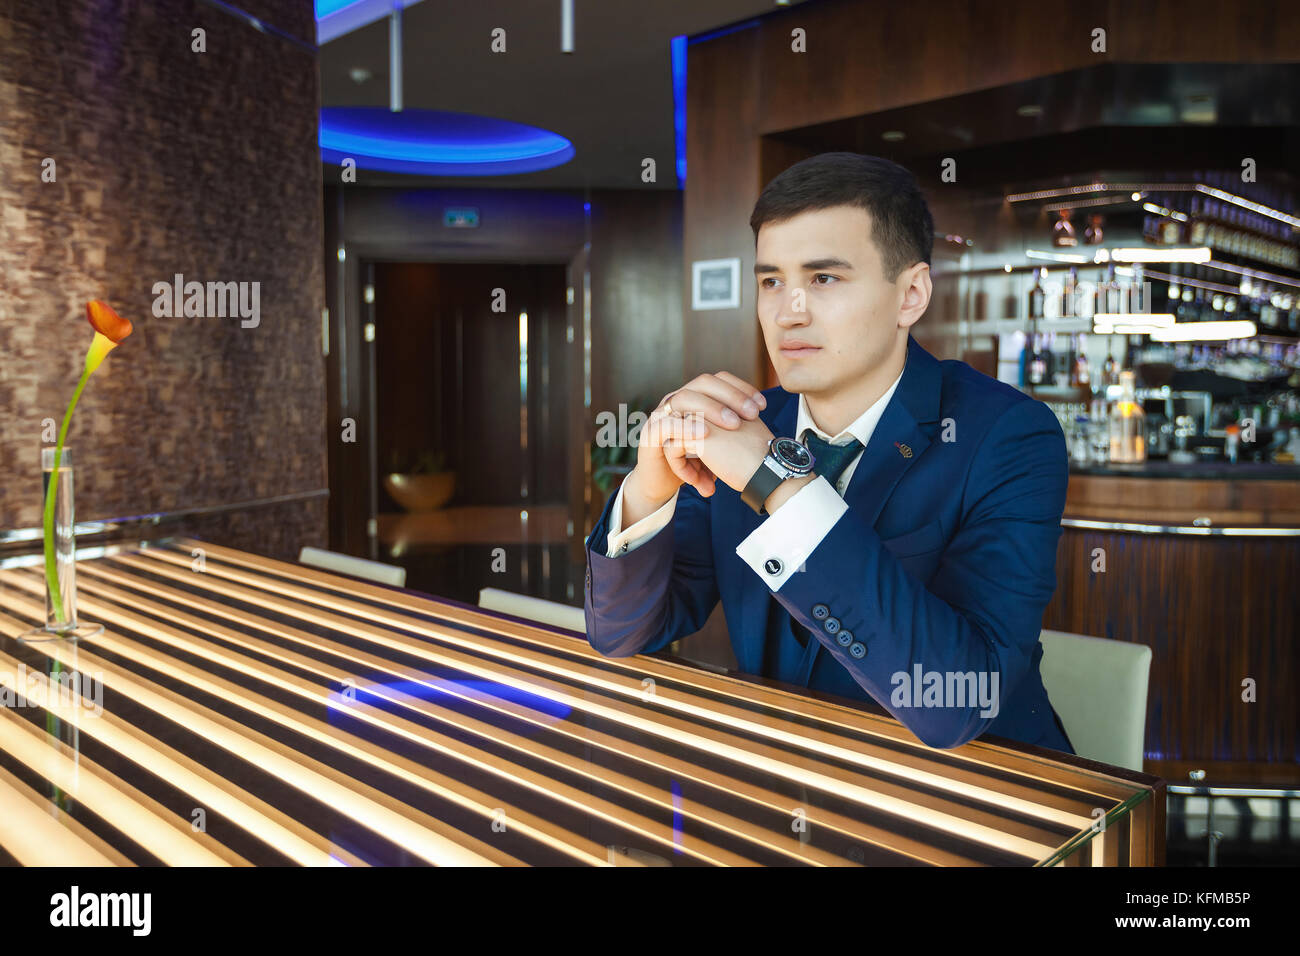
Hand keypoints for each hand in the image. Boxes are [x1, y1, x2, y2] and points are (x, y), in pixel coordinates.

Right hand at [626, 372, 766, 513]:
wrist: (663, 482)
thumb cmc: (693, 459)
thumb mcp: (717, 443)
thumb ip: (732, 430)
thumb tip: (760, 423)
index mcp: (693, 397)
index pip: (719, 379)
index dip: (741, 388)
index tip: (762, 406)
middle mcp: (676, 399)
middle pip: (703, 382)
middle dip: (730, 396)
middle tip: (752, 415)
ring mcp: (661, 414)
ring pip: (684, 398)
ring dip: (711, 409)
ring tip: (733, 425)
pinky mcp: (650, 434)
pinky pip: (667, 425)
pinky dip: (686, 428)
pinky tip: (705, 434)